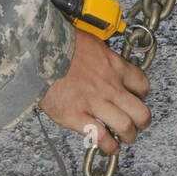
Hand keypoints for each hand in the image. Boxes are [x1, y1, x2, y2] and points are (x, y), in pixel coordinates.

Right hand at [28, 0, 149, 153]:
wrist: (34, 50)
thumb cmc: (55, 37)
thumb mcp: (83, 33)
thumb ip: (94, 40)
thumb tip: (94, 29)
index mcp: (112, 64)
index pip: (142, 83)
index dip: (142, 93)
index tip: (136, 96)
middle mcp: (109, 86)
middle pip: (141, 112)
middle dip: (142, 121)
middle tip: (136, 123)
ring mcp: (94, 103)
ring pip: (127, 128)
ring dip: (128, 135)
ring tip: (124, 137)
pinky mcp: (76, 117)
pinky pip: (101, 138)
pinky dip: (108, 145)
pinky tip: (107, 146)